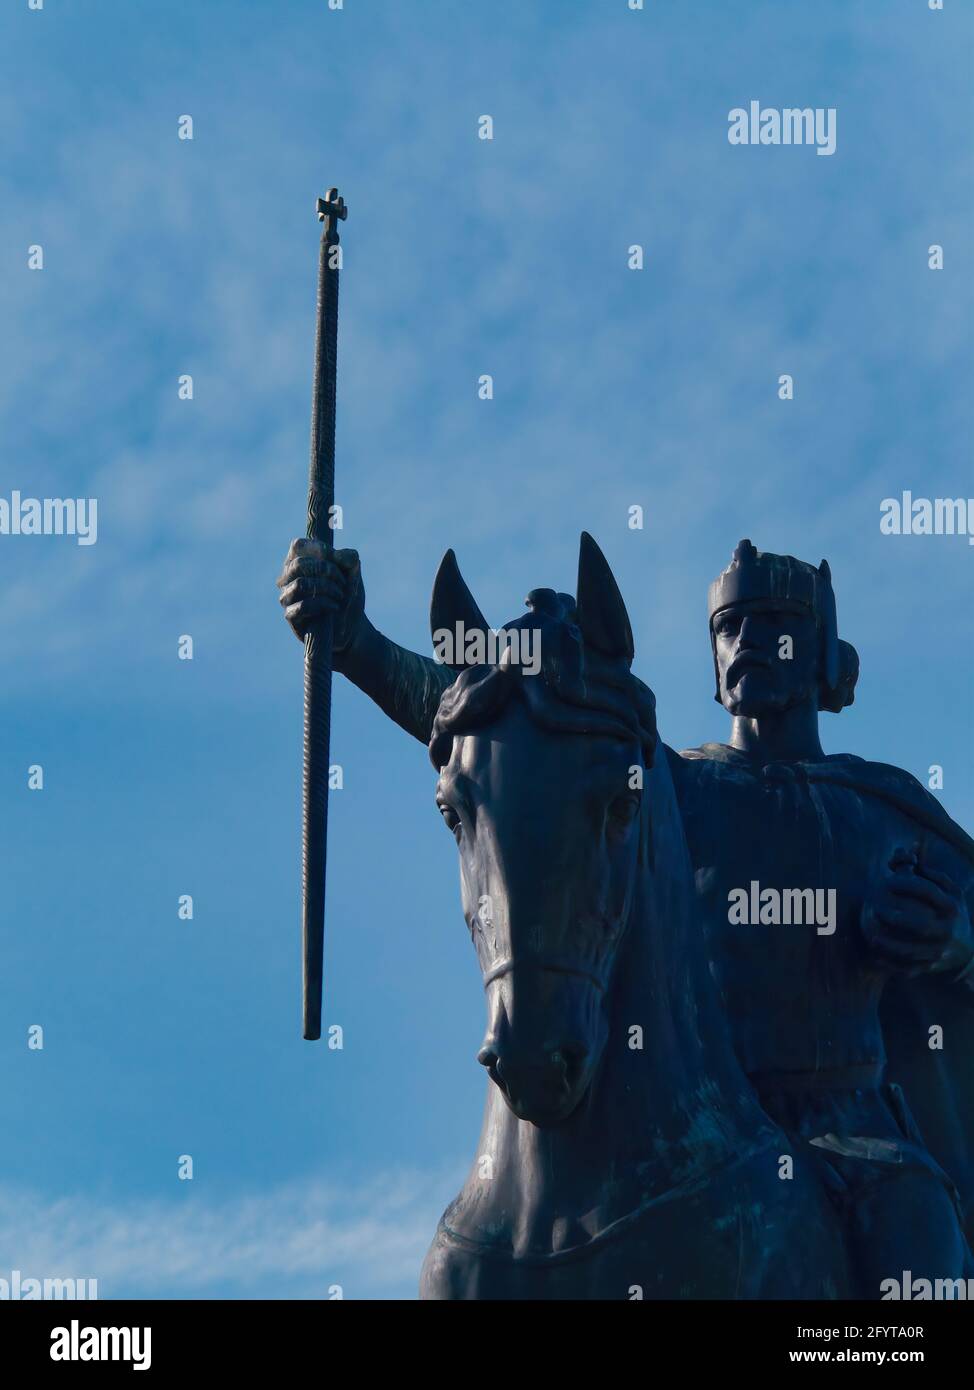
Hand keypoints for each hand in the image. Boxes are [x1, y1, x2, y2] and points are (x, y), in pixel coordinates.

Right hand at [276, 541, 365, 651]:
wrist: (351, 626)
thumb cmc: (347, 595)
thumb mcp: (353, 573)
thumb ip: (350, 558)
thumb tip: (336, 555)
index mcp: (299, 562)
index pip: (298, 546)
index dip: (319, 549)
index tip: (336, 560)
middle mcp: (288, 578)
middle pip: (299, 564)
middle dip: (327, 570)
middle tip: (342, 581)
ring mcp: (287, 597)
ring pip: (300, 584)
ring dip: (326, 587)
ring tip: (340, 595)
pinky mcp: (290, 616)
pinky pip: (302, 606)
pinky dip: (323, 604)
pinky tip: (334, 607)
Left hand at [860, 846, 972, 977]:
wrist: (968, 949)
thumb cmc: (950, 911)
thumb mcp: (949, 890)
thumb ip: (928, 872)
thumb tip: (902, 853)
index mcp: (951, 907)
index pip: (928, 892)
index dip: (905, 883)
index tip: (886, 880)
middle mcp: (948, 930)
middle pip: (921, 926)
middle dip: (897, 918)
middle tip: (875, 908)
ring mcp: (940, 951)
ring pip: (913, 951)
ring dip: (891, 946)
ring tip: (873, 937)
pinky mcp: (932, 966)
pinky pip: (910, 968)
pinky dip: (892, 965)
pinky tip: (876, 957)